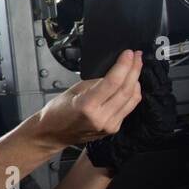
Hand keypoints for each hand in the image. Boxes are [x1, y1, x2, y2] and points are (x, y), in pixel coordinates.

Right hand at [28, 49, 142, 150]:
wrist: (52, 134)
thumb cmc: (57, 113)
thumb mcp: (73, 91)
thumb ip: (95, 83)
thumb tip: (112, 72)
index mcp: (86, 106)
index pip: (112, 82)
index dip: (123, 65)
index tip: (128, 54)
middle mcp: (100, 117)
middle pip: (126, 89)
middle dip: (133, 70)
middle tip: (136, 57)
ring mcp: (108, 125)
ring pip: (132, 99)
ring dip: (136, 81)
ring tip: (135, 68)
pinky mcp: (113, 128)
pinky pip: (129, 108)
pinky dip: (132, 93)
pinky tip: (130, 85)